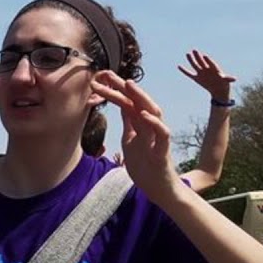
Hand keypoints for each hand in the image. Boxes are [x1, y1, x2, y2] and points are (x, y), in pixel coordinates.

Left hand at [91, 72, 181, 203]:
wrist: (159, 189)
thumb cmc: (145, 165)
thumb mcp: (131, 140)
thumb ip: (129, 122)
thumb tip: (122, 105)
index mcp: (140, 125)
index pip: (127, 102)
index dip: (115, 89)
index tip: (99, 78)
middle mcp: (150, 128)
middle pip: (138, 102)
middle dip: (124, 87)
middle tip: (107, 74)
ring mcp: (157, 139)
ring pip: (153, 112)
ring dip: (141, 98)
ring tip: (128, 84)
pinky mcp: (162, 152)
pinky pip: (163, 134)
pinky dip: (154, 123)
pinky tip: (143, 114)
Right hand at [177, 50, 235, 102]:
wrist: (218, 89)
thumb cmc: (223, 84)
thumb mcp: (226, 81)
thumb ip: (228, 79)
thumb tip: (234, 79)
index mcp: (214, 69)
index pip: (210, 63)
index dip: (208, 60)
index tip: (205, 56)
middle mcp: (207, 69)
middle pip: (201, 62)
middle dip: (198, 56)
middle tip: (195, 50)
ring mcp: (201, 73)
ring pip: (195, 65)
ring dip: (191, 60)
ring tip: (188, 54)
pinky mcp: (196, 78)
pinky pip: (189, 74)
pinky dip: (184, 70)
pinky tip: (179, 66)